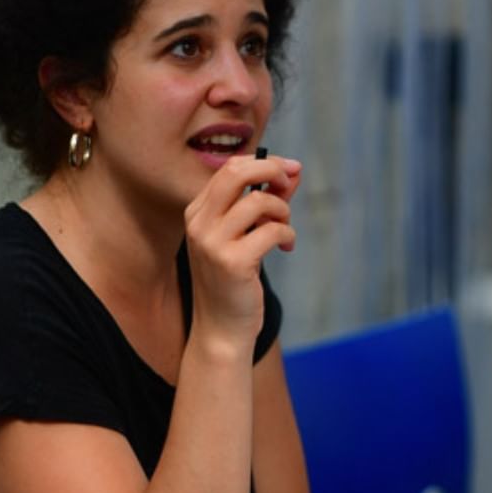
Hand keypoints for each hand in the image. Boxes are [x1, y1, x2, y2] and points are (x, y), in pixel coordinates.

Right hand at [183, 152, 301, 345]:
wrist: (221, 329)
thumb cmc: (234, 281)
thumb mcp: (247, 235)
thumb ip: (267, 201)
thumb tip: (294, 170)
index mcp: (197, 212)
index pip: (230, 169)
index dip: (264, 163)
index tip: (287, 171)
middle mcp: (199, 223)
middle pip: (236, 172)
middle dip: (271, 169)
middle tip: (289, 183)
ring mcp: (212, 243)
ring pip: (258, 201)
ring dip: (282, 211)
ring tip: (284, 229)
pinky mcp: (232, 262)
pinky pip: (272, 230)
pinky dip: (287, 234)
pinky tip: (286, 247)